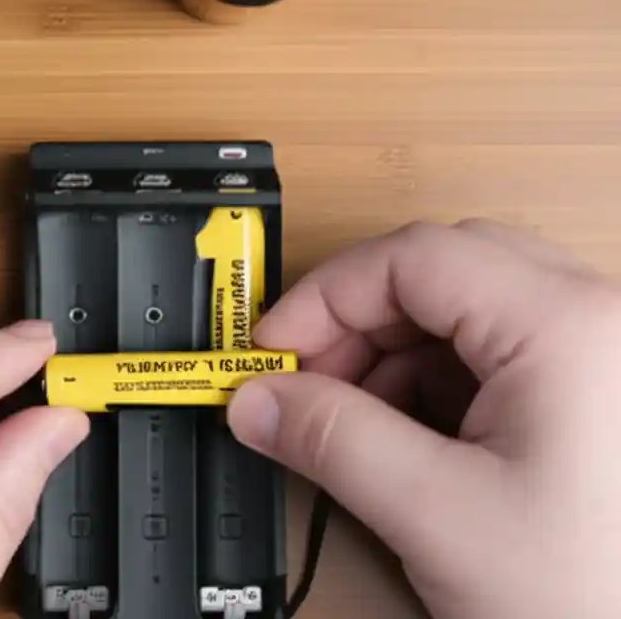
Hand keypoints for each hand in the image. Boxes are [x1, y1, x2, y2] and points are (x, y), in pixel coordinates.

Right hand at [227, 220, 620, 618]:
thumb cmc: (594, 595)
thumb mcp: (437, 514)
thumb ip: (332, 442)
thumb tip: (256, 399)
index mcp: (566, 326)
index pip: (413, 258)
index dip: (324, 298)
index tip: (270, 354)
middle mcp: (594, 319)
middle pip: (438, 272)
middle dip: (356, 325)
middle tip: (302, 384)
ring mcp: (601, 354)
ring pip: (465, 310)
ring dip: (391, 357)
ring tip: (353, 428)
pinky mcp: (595, 393)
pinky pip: (496, 351)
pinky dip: (434, 383)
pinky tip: (410, 443)